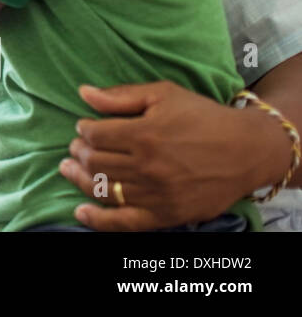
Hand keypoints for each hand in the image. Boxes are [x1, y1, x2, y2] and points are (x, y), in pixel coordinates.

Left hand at [59, 81, 287, 229]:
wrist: (248, 150)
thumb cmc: (204, 117)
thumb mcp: (164, 94)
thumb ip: (122, 96)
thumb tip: (84, 93)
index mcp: (144, 134)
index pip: (95, 135)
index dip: (83, 130)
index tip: (84, 128)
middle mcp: (148, 167)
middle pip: (94, 163)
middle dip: (79, 153)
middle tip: (77, 148)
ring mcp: (157, 194)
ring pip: (103, 190)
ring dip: (80, 179)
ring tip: (69, 169)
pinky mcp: (168, 215)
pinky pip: (125, 222)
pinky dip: (99, 220)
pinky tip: (81, 212)